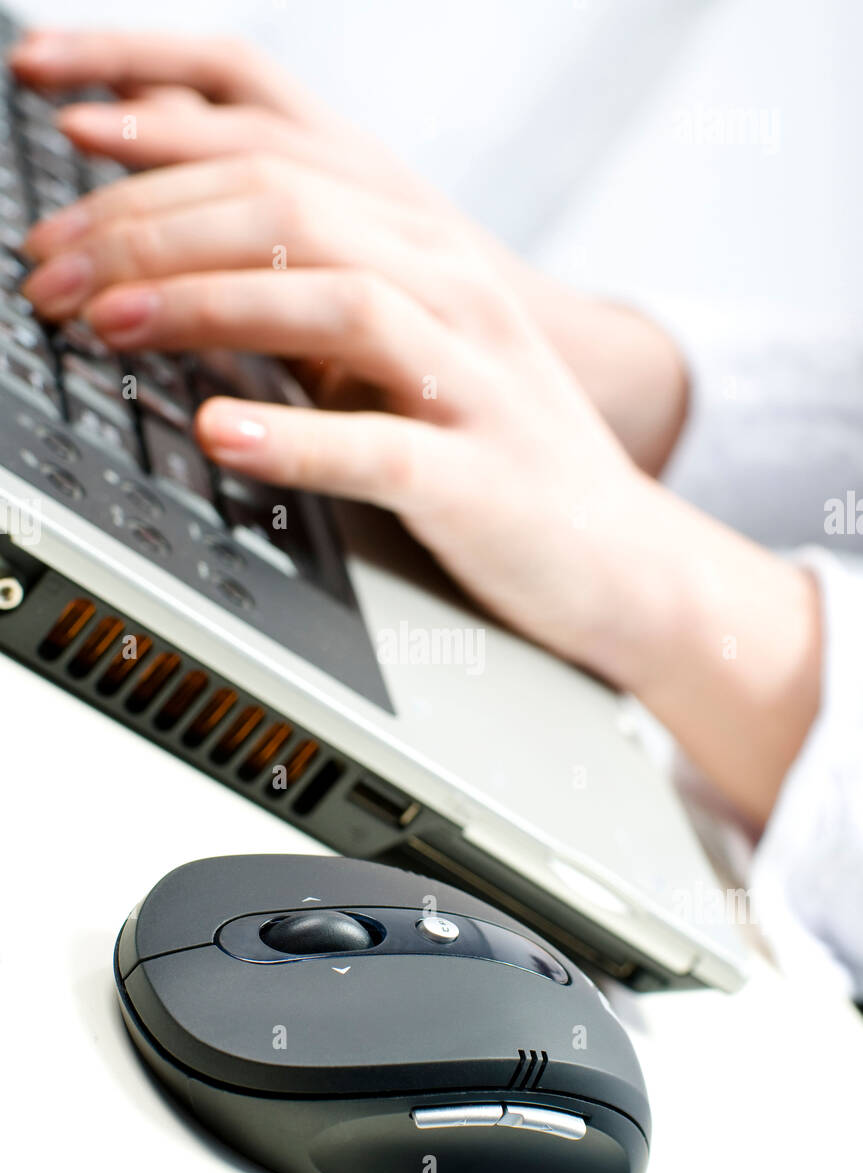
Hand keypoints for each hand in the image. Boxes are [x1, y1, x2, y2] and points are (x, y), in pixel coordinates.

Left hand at [9, 27, 688, 476]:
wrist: (619, 556)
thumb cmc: (492, 451)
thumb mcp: (401, 351)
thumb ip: (307, 298)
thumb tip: (176, 274)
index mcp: (422, 247)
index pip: (269, 167)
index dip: (148, 173)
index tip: (56, 210)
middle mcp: (452, 288)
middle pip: (286, 211)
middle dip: (146, 231)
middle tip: (50, 274)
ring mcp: (472, 378)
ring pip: (334, 299)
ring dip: (206, 302)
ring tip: (109, 322)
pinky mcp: (478, 473)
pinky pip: (382, 444)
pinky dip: (296, 436)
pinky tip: (222, 434)